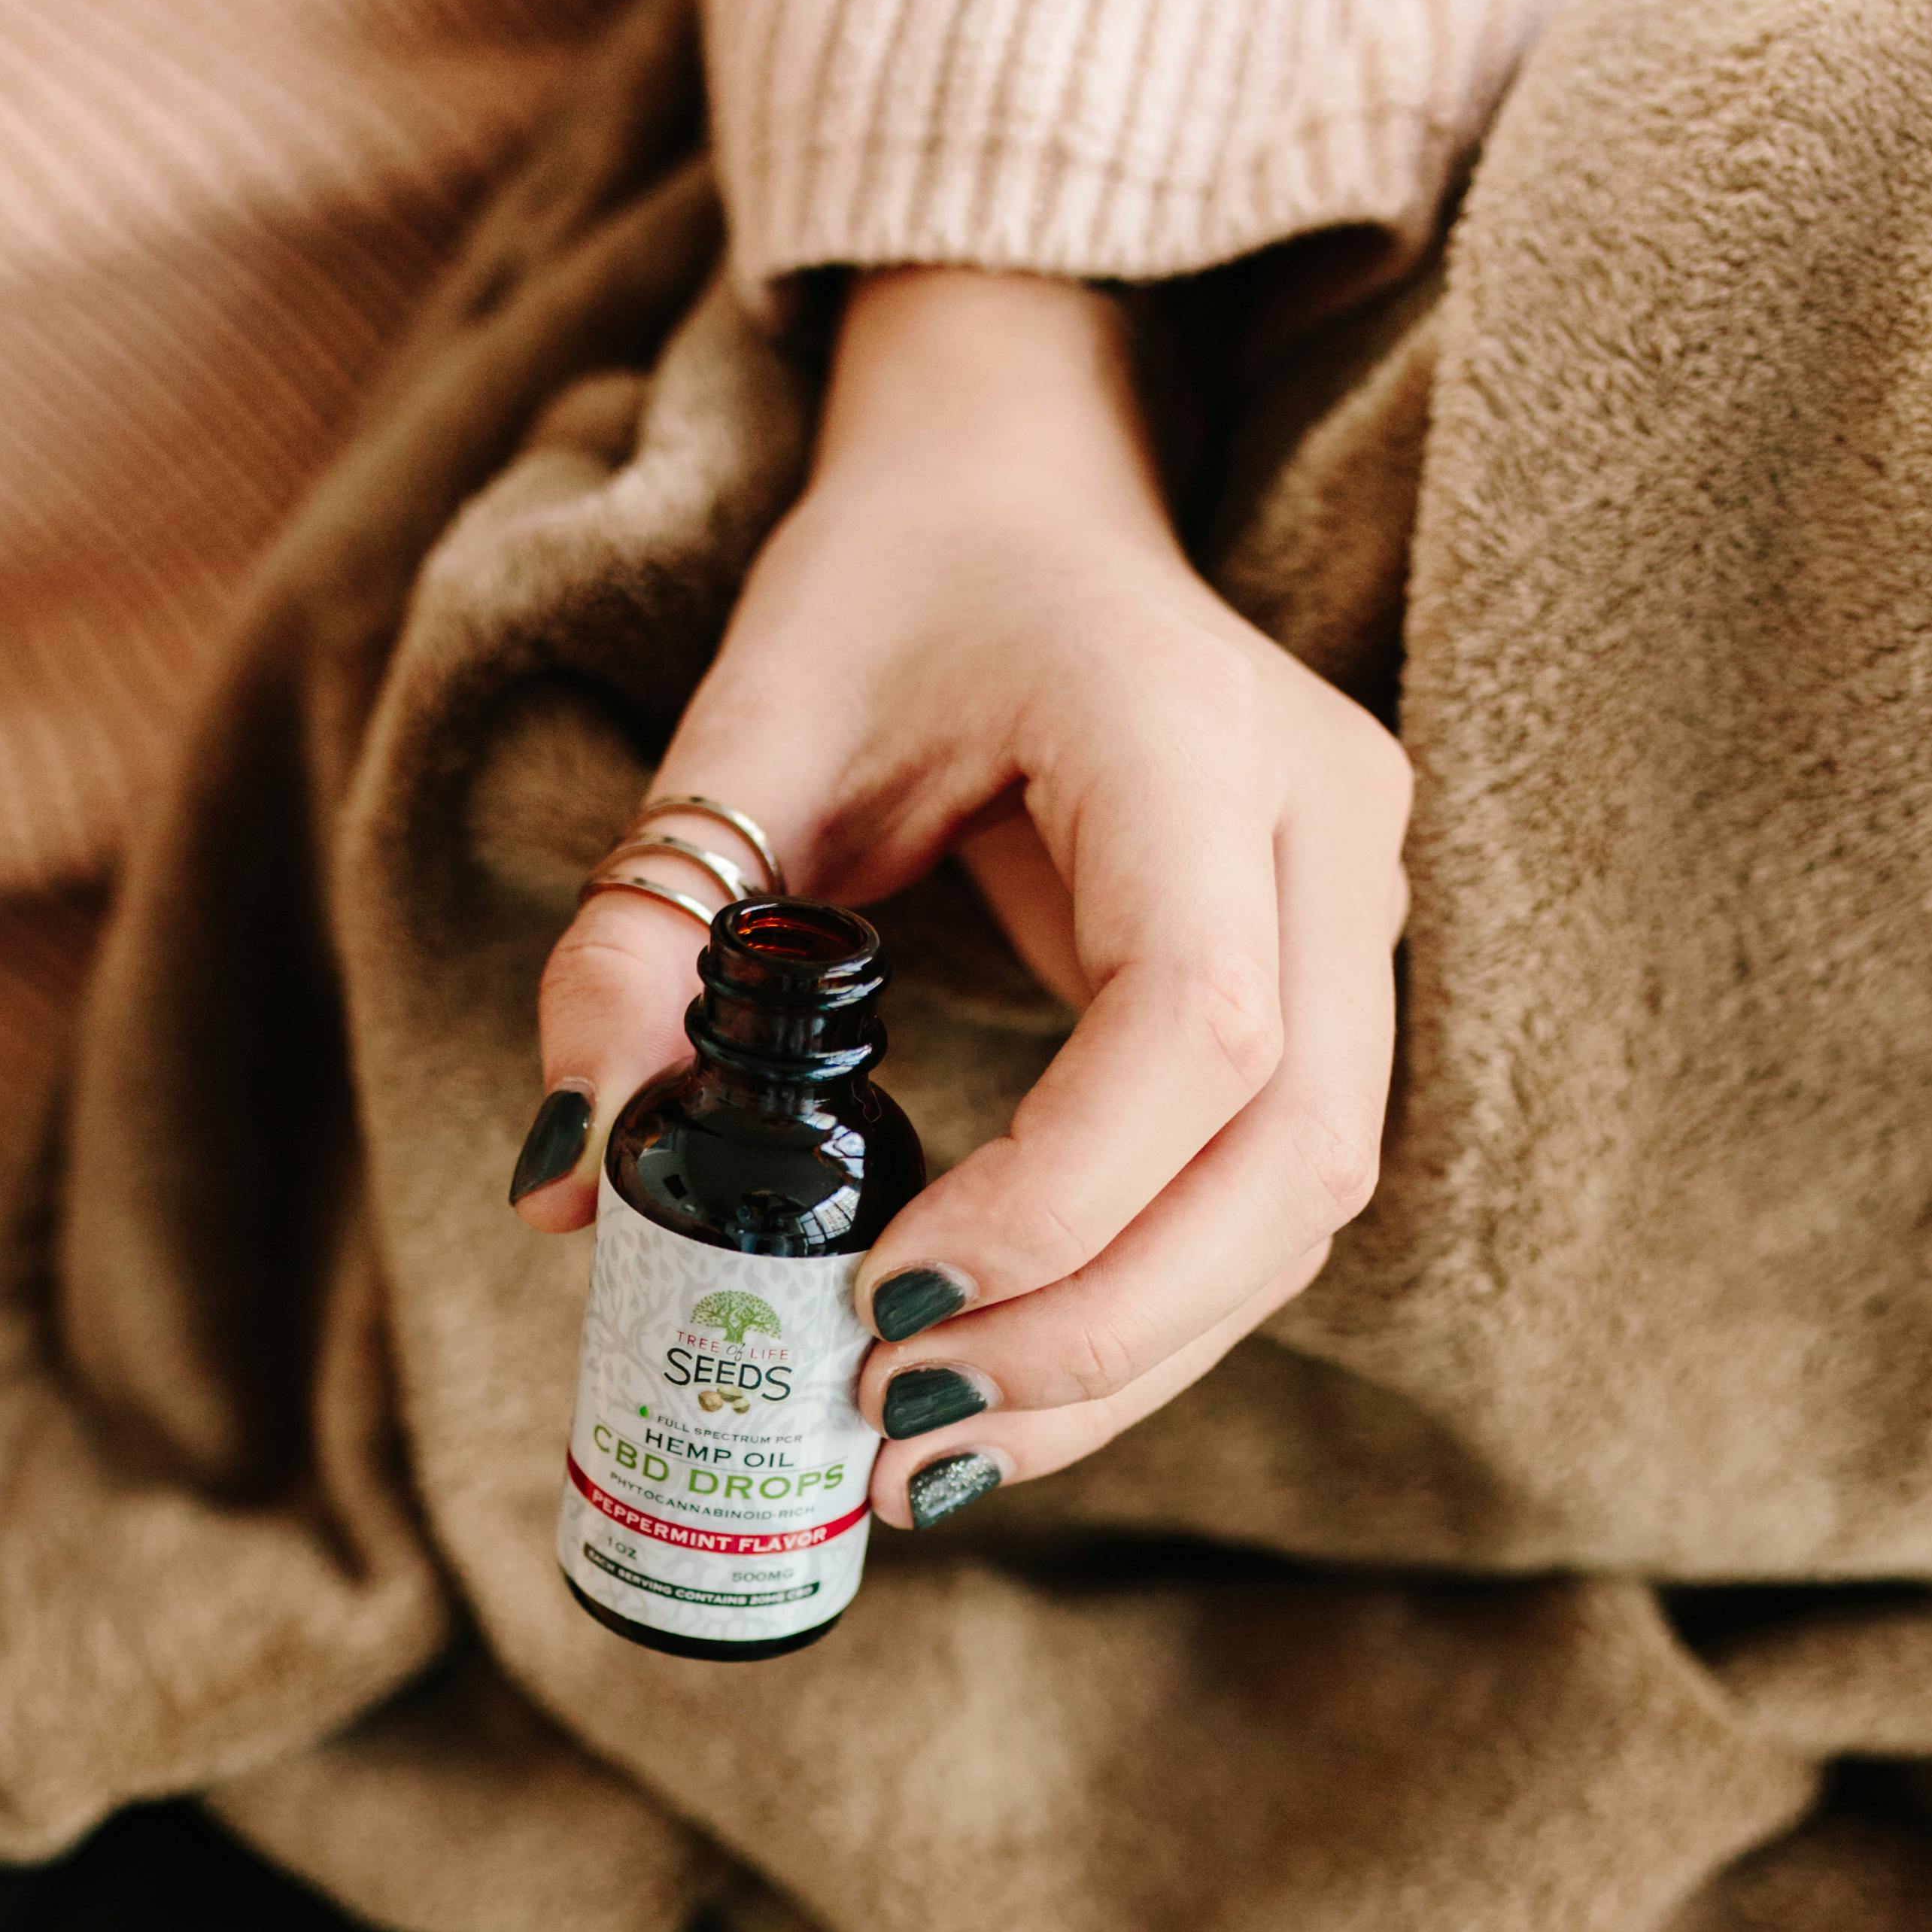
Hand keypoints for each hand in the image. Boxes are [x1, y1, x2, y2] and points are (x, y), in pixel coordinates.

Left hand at [517, 271, 1408, 1522]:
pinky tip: (1006, 1376)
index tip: (882, 1297)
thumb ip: (646, 932)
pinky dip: (1149, 1309)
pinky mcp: (1341, 981)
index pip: (1195, 1028)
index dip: (1057, 1203)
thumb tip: (570, 1177)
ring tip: (934, 1442)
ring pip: (1304, 1209)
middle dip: (1096, 1330)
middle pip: (1289, 1162)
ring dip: (1129, 1356)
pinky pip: (1277, 1194)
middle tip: (895, 1423)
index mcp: (1189, 736)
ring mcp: (1361, 907)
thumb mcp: (743, 728)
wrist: (1023, 489)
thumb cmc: (890, 591)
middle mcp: (1324, 826)